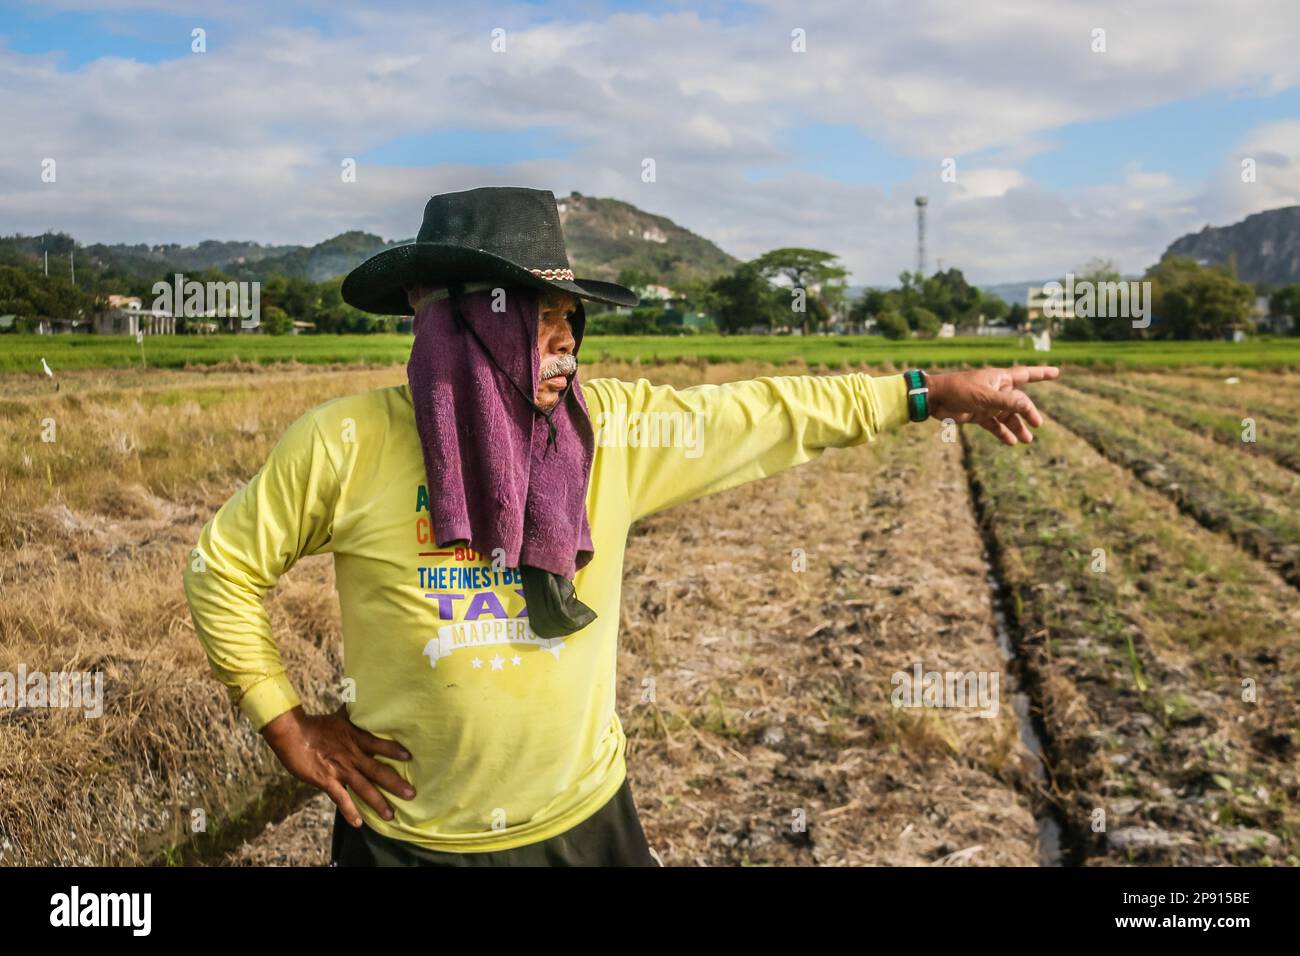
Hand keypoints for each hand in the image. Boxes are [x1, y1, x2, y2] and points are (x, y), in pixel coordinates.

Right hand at [260, 704, 414, 827]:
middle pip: (377, 771)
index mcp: (355, 738)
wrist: (291, 733)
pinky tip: (358, 824)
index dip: (394, 750)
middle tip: (411, 795)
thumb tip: (365, 695)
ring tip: (390, 815)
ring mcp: (339, 769)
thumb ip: (355, 712)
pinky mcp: (325, 780)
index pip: (379, 744)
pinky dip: (349, 811)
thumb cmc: (316, 725)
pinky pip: (340, 798)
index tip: (410, 757)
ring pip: (362, 788)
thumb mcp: (340, 716)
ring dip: (377, 802)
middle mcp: (351, 755)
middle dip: (395, 784)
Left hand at [925, 366, 1059, 445]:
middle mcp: (996, 390)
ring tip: (1027, 440)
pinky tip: (1011, 442)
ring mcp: (988, 403)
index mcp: (999, 378)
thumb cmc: (959, 390)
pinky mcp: (978, 415)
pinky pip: (995, 425)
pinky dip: (1003, 433)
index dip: (1042, 373)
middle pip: (1019, 401)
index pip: (1026, 374)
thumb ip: (1008, 401)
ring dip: (1017, 427)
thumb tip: (1029, 407)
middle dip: (1028, 412)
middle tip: (1037, 424)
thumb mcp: (986, 396)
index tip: (1057, 372)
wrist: (934, 399)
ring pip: (1008, 416)